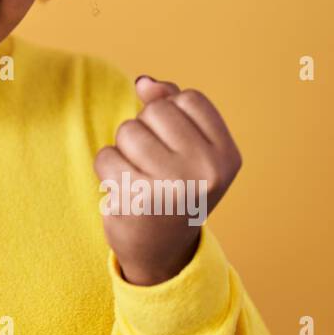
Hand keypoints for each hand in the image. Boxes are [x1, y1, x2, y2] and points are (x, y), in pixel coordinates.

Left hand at [94, 77, 241, 285]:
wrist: (161, 252)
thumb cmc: (174, 187)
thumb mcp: (189, 147)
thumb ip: (171, 105)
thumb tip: (144, 82)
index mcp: (227, 156)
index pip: (189, 99)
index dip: (172, 115)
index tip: (177, 147)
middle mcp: (207, 172)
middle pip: (155, 111)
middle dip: (145, 130)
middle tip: (156, 166)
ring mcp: (173, 188)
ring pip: (128, 131)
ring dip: (124, 150)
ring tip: (140, 177)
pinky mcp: (138, 201)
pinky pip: (106, 157)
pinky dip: (108, 171)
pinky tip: (125, 192)